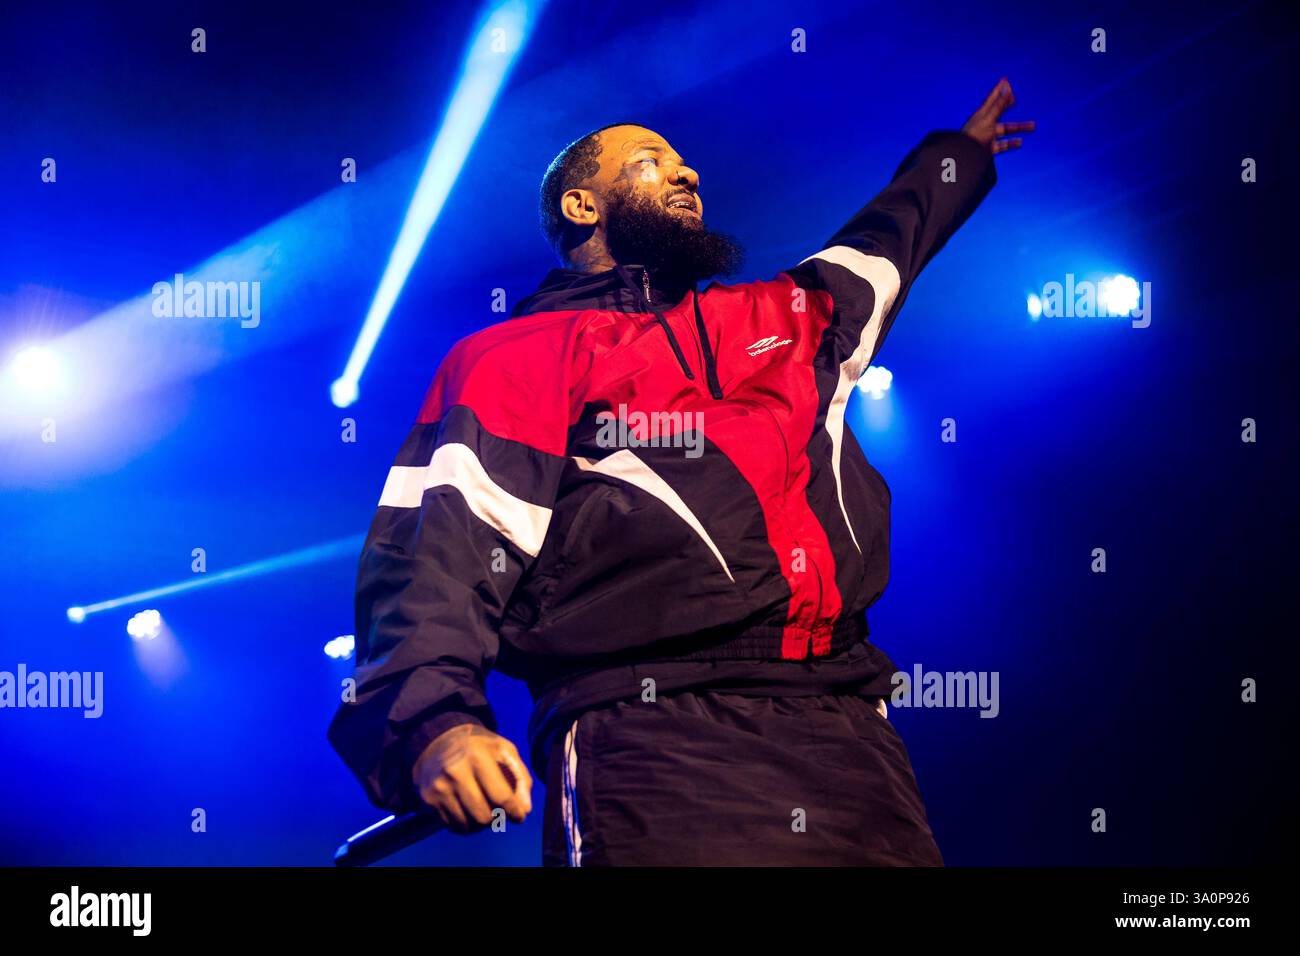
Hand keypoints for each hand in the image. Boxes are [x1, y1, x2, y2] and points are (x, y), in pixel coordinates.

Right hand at [412, 723, 533, 832]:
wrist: (438, 740)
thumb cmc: (478, 746)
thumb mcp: (503, 749)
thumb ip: (520, 776)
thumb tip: (525, 810)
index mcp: (477, 756)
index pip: (501, 797)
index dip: (515, 811)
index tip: (519, 816)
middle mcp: (455, 772)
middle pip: (484, 816)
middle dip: (497, 818)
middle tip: (500, 811)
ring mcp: (439, 787)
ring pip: (468, 826)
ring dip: (481, 823)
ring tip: (485, 809)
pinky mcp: (428, 799)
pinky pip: (452, 826)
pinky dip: (466, 824)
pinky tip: (470, 810)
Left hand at [961, 77, 1035, 154]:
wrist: (964, 158)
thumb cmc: (974, 136)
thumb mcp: (989, 119)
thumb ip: (999, 105)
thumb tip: (1007, 89)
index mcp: (983, 114)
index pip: (992, 98)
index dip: (999, 89)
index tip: (1004, 79)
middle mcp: (985, 123)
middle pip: (1000, 111)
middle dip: (1008, 106)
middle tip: (1016, 100)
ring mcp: (988, 136)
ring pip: (1006, 130)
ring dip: (1019, 128)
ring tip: (1033, 126)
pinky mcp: (989, 148)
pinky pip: (1003, 145)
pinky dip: (1011, 143)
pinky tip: (1020, 142)